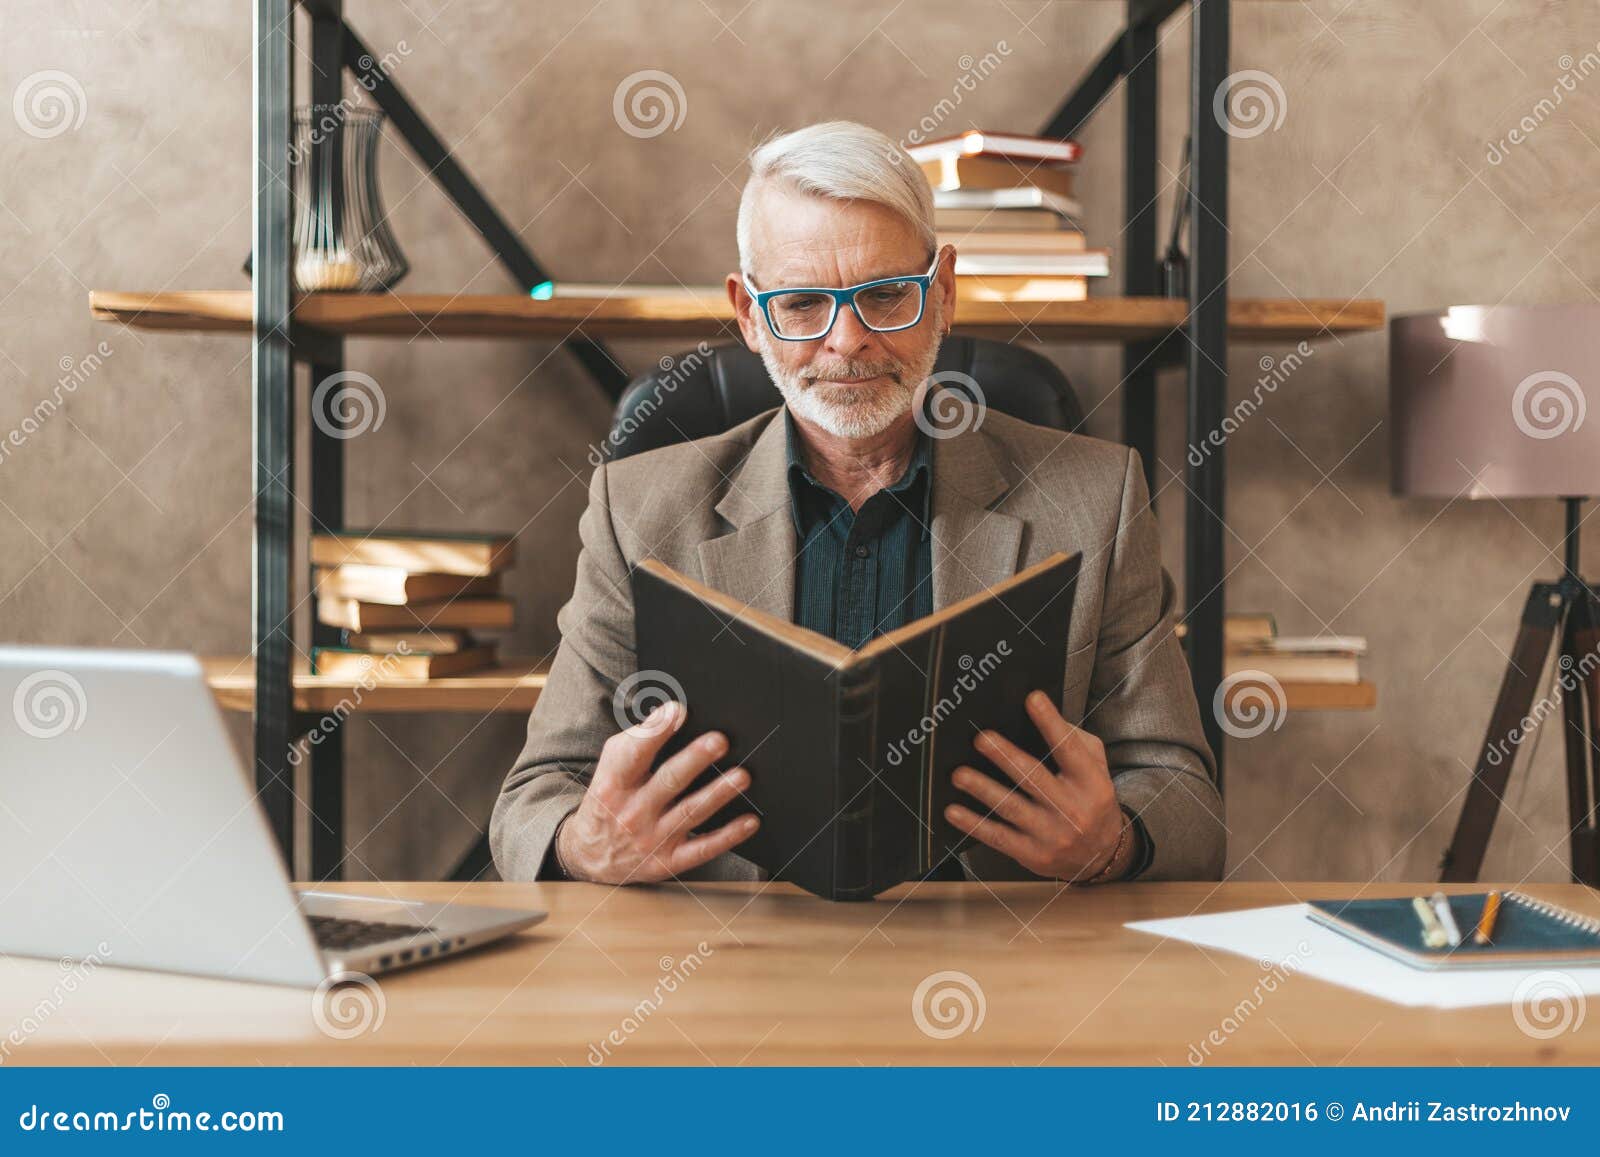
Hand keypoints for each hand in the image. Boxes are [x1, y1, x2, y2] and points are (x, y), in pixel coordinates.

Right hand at [557, 701, 758, 883]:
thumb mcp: (609, 770)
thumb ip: (637, 741)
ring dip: (717, 794)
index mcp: (614, 784)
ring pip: (690, 813)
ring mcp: (651, 839)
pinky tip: (750, 821)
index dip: (655, 731)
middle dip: (694, 759)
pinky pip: (702, 849)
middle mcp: (632, 813)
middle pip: (668, 781)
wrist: (590, 857)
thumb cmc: (609, 801)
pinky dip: (727, 837)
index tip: (678, 711)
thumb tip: (669, 713)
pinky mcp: (669, 861)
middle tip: (720, 740)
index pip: (633, 754)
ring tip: (742, 776)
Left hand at [945, 689, 1128, 881]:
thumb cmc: (1091, 800)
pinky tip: (953, 811)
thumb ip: (1075, 742)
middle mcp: (1073, 809)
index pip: (1069, 749)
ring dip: (983, 790)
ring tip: (959, 774)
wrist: (1101, 856)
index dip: (1051, 724)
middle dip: (1005, 757)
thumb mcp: (1096, 770)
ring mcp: (1052, 835)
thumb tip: (1043, 715)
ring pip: (1012, 808)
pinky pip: (999, 838)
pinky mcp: (1033, 854)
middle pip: (1034, 778)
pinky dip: (974, 825)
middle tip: (981, 738)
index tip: (1032, 699)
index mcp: (1091, 783)